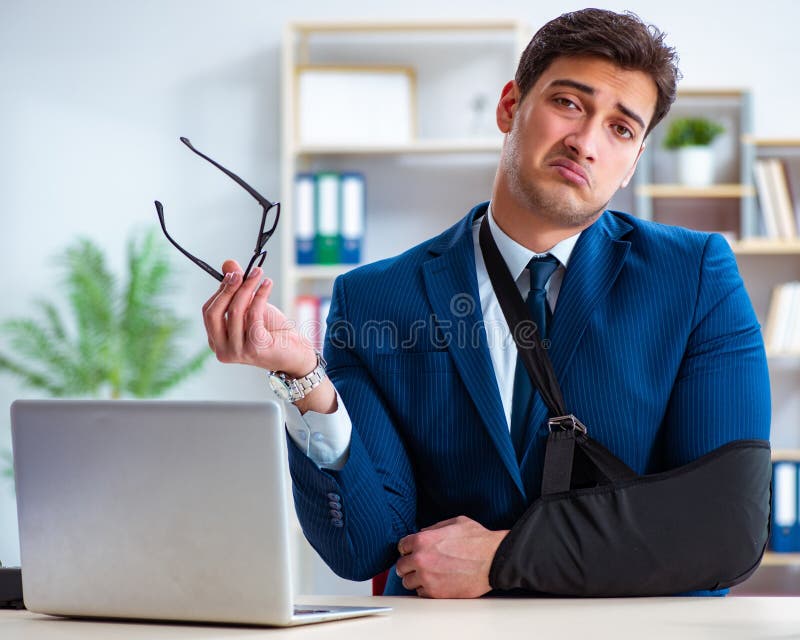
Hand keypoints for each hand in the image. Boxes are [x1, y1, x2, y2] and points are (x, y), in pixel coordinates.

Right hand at [202, 259, 316, 376]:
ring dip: (248, 288)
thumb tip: (228, 264)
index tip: (233, 273)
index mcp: (217, 341)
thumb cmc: (272, 332)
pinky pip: (253, 315)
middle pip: (215, 313)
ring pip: (235, 311)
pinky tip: (268, 284)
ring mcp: (237, 351)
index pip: (209, 312)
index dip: (220, 291)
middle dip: (228, 288)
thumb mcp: (251, 307)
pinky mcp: (254, 348)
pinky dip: (260, 295)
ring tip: (259, 274)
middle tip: (242, 272)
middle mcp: (222, 350)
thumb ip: (238, 288)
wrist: (295, 353)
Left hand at [395, 516, 508, 597]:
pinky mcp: (436, 593)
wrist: (493, 560)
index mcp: (423, 540)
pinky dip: (426, 589)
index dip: (407, 549)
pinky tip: (436, 583)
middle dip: (408, 565)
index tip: (412, 552)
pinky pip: (421, 594)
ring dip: (415, 579)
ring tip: (427, 575)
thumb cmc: (478, 540)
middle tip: (417, 566)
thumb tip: (423, 532)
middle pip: (401, 566)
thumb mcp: (455, 522)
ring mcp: (427, 578)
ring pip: (408, 582)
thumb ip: (434, 528)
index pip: (401, 547)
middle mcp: (421, 559)